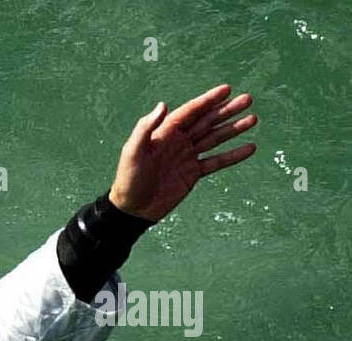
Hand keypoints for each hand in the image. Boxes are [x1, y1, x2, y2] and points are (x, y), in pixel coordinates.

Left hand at [108, 84, 257, 222]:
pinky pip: (216, 162)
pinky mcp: (193, 174)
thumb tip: (163, 104)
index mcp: (164, 133)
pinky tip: (249, 148)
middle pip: (207, 122)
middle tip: (247, 99)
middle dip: (226, 110)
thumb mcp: (132, 152)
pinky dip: (233, 156)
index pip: (191, 112)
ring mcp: (187, 157)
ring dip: (233, 129)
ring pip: (215, 139)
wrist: (132, 210)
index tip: (227, 90)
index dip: (208, 100)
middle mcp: (178, 142)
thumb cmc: (128, 179)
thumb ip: (145, 128)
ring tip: (252, 119)